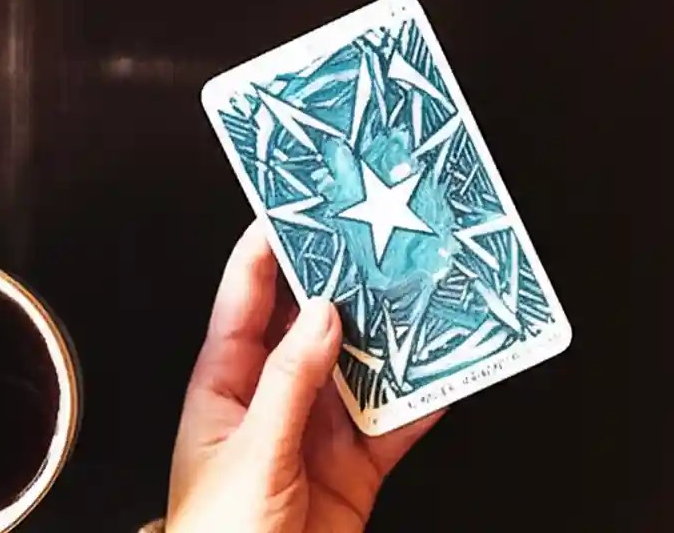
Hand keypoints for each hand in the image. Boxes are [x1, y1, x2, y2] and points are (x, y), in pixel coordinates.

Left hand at [166, 221, 443, 532]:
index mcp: (226, 385)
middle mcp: (274, 398)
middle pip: (313, 326)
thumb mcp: (252, 452)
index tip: (294, 208)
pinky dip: (422, 400)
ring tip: (422, 296)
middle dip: (344, 286)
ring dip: (391, 338)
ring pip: (360, 367)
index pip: (246, 302)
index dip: (267, 252)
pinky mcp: (355, 464)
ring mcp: (316, 430)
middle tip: (376, 242)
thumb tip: (320, 314)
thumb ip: (291, 381)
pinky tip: (446, 375)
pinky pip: (394, 422)